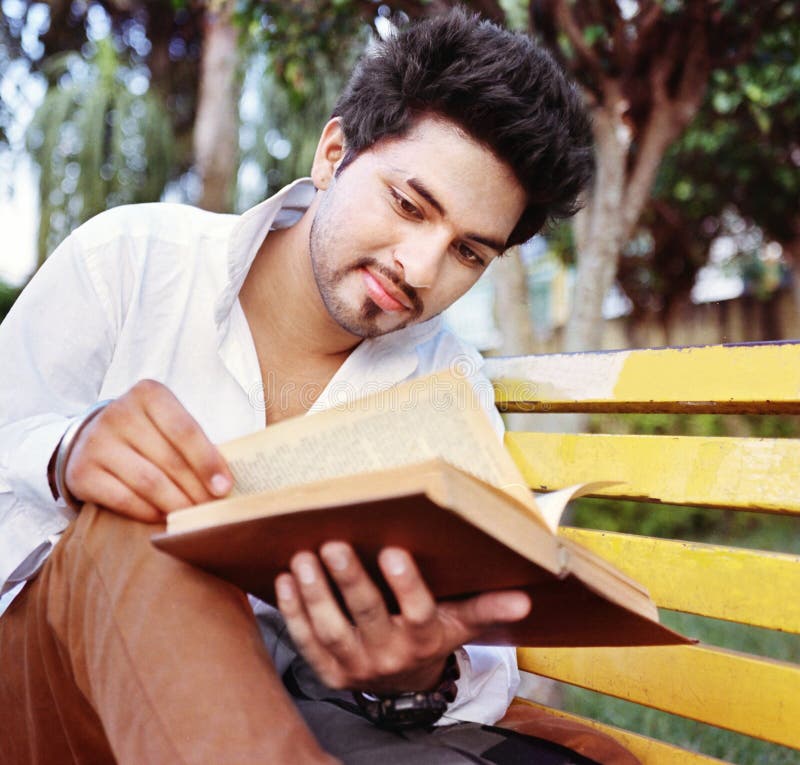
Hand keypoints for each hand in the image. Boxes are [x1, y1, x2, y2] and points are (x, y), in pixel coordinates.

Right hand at [65, 379, 232, 520]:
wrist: (89, 438)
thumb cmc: (144, 432)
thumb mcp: (166, 423)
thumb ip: (193, 442)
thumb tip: (224, 481)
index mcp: (148, 394)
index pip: (185, 430)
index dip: (208, 461)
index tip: (225, 487)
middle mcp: (119, 414)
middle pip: (169, 459)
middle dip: (197, 489)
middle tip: (213, 509)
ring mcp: (97, 443)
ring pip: (148, 482)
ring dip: (177, 504)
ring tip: (194, 517)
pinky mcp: (82, 473)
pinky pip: (124, 499)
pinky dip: (149, 512)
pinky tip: (165, 518)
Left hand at [275, 542, 530, 694]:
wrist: (401, 686)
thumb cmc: (430, 637)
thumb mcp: (460, 624)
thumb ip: (487, 608)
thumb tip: (525, 599)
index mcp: (424, 638)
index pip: (418, 610)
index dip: (406, 584)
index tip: (393, 550)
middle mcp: (389, 654)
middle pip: (366, 615)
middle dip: (348, 580)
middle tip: (333, 544)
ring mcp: (354, 666)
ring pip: (330, 629)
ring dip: (314, 594)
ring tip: (302, 559)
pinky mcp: (327, 671)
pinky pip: (305, 641)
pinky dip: (293, 612)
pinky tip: (284, 581)